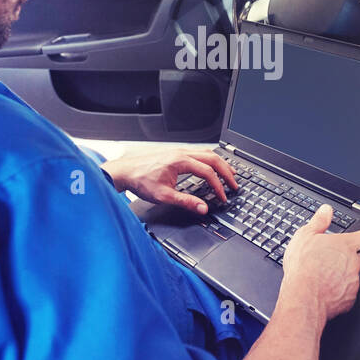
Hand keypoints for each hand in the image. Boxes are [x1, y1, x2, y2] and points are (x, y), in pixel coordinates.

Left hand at [101, 147, 237, 213]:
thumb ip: (185, 202)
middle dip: (226, 172)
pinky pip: (199, 152)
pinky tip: (211, 165)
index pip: (208, 172)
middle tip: (235, 184)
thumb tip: (202, 208)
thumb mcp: (163, 196)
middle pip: (213, 159)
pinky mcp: (175, 153)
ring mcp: (179, 151)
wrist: (124, 171)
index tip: (223, 197)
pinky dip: (210, 159)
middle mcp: (182, 153)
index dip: (218, 186)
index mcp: (181, 161)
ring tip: (229, 173)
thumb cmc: (140, 181)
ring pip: (207, 153)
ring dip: (220, 164)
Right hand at [279, 205, 359, 320]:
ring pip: (356, 278)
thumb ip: (319, 222)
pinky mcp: (349, 299)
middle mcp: (353, 263)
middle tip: (347, 259)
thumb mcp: (305, 236)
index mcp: (345, 246)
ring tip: (329, 277)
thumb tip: (326, 210)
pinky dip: (340, 293)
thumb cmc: (304, 266)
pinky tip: (326, 291)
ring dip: (347, 277)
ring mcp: (353, 282)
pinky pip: (348, 295)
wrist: (304, 296)